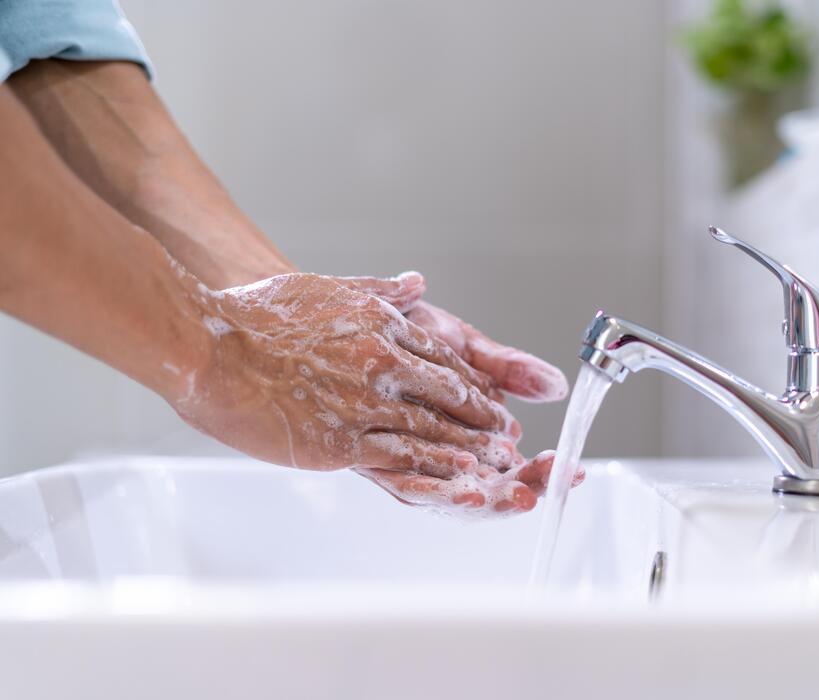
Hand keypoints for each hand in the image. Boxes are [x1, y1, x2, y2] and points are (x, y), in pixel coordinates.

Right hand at [172, 272, 555, 515]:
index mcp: (380, 324)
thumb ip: (379, 292)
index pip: (443, 357)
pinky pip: (402, 456)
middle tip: (507, 435)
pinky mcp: (340, 441)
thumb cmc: (254, 315)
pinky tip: (461, 476)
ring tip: (498, 461)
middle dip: (483, 417)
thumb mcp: (327, 288)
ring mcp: (364, 402)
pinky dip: (437, 466)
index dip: (472, 382)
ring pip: (434, 428)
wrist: (206, 346)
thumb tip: (416, 283)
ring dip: (472, 446)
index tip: (490, 397)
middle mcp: (382, 362)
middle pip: (449, 394)